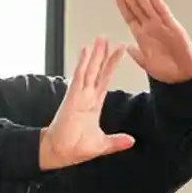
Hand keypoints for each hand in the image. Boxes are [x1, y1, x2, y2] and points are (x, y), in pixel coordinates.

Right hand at [39, 36, 135, 170]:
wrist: (60, 153)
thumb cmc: (75, 148)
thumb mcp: (102, 144)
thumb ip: (116, 141)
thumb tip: (131, 141)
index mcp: (94, 105)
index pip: (104, 80)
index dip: (111, 66)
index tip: (118, 52)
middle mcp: (86, 97)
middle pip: (96, 71)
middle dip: (102, 54)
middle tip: (106, 38)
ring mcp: (79, 96)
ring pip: (89, 70)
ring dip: (94, 54)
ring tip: (99, 39)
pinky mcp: (72, 97)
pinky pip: (79, 77)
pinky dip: (82, 63)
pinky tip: (85, 51)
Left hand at [111, 0, 191, 83]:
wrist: (183, 76)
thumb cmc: (167, 69)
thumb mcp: (146, 64)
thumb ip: (136, 55)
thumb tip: (127, 47)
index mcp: (141, 34)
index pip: (128, 12)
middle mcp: (149, 26)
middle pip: (134, 4)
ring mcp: (160, 24)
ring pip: (145, 4)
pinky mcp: (172, 26)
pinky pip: (161, 11)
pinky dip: (154, 0)